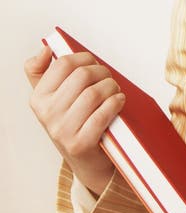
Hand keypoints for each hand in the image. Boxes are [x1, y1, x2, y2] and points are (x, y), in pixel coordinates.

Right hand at [24, 44, 123, 194]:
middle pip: (82, 75)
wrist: (86, 162)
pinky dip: (115, 103)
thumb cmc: (73, 124)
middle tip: (108, 78)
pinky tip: (119, 101)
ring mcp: (62, 130)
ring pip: (94, 93)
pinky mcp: (81, 144)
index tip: (93, 63)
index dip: (84, 58)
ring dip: (112, 87)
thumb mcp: (52, 100)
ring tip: (115, 91)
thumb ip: (42, 72)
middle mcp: (47, 114)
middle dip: (102, 72)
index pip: (63, 64)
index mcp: (38, 99)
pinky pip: (102, 114)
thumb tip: (45, 50)